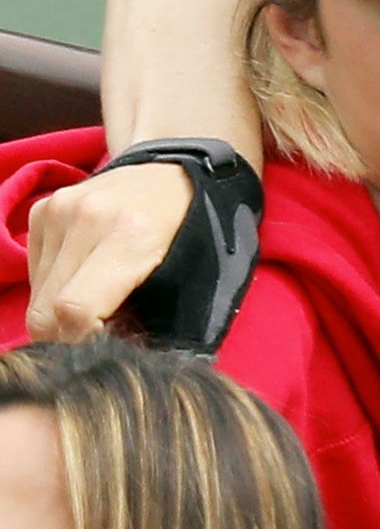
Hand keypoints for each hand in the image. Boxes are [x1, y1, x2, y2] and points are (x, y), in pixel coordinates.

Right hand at [25, 163, 191, 340]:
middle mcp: (88, 217)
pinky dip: (53, 288)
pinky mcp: (43, 208)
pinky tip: (85, 279)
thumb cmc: (195, 229)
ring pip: (37, 296)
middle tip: (98, 341)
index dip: (82, 343)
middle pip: (47, 310)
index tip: (104, 352)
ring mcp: (60, 209)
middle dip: (66, 339)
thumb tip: (115, 360)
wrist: (177, 169)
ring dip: (58, 314)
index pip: (75, 309)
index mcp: (131, 234)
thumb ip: (157, 316)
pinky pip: (35, 272)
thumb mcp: (193, 274)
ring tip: (96, 306)